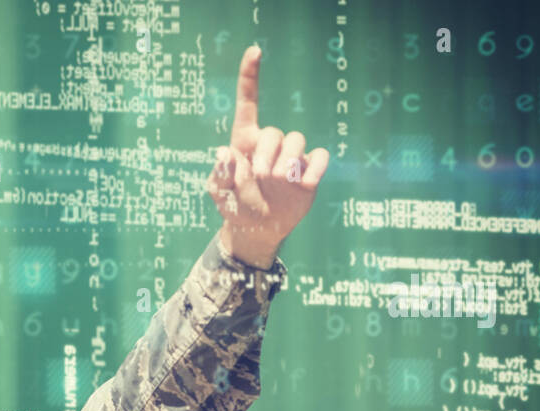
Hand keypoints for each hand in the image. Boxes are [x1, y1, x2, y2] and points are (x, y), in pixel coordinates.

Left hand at [207, 46, 329, 268]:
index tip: (255, 51)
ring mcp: (291, 157)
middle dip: (266, 155)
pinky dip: (312, 170)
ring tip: (277, 183)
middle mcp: (270, 144)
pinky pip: (320, 158)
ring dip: (285, 165)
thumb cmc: (235, 207)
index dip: (250, 76)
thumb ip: (220, 173)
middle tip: (258, 178)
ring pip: (298, 141)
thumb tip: (224, 152)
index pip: (248, 103)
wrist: (256, 230)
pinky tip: (302, 184)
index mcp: (245, 141)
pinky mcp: (309, 172)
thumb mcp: (219, 193)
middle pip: (276, 132)